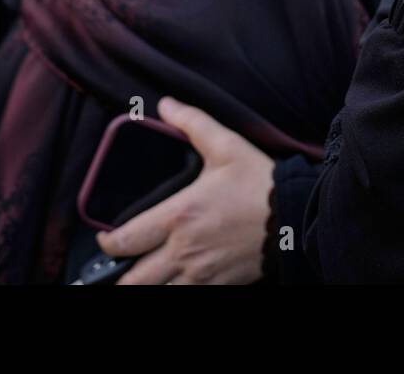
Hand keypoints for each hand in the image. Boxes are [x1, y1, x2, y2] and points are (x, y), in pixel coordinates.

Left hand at [98, 97, 275, 284]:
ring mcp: (202, 273)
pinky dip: (176, 291)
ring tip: (144, 278)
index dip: (107, 245)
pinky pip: (185, 298)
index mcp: (179, 215)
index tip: (108, 241)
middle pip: (134, 280)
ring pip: (156, 294)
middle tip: (119, 268)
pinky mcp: (219, 285)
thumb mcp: (227, 146)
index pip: (125, 241)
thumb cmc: (260, 182)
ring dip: (146, 287)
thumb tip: (165, 105)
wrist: (296, 215)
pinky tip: (176, 282)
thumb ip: (192, 123)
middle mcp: (185, 250)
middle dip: (119, 278)